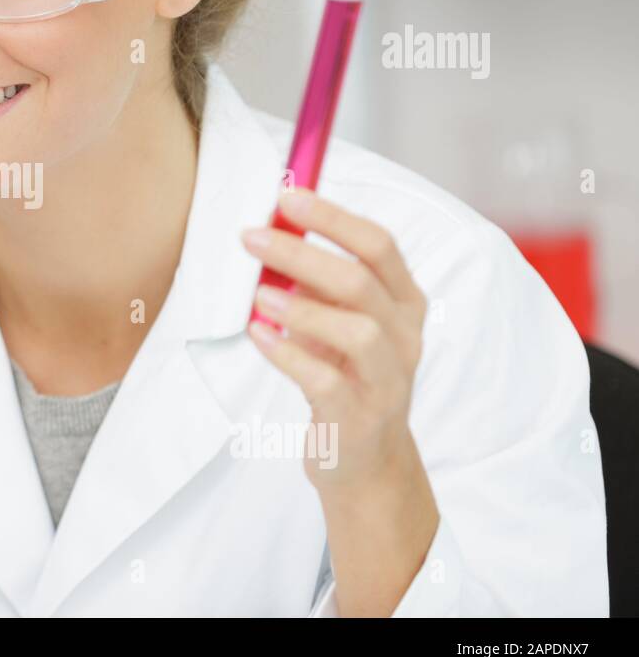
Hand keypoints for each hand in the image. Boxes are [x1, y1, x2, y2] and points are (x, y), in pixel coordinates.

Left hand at [241, 188, 428, 490]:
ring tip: (258, 296)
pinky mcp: (359, 418)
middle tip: (252, 238)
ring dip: (302, 308)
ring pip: (357, 331)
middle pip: (360, 281)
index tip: (287, 196)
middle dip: (303, 252)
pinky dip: (288, 355)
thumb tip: (272, 230)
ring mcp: (387, 380)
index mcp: (404, 302)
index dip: (332, 217)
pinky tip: (258, 336)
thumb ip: (315, 282)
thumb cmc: (344, 375)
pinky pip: (326, 381)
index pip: (379, 245)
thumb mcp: (337, 322)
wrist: (364, 460)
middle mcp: (404, 337)